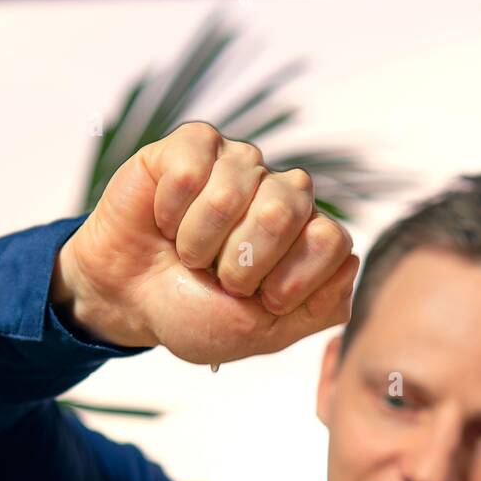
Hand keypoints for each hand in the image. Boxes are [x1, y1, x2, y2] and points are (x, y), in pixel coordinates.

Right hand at [50, 120, 358, 361]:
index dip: (293, 279)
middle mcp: (280, 194)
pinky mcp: (193, 146)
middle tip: (220, 277)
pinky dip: (169, 211)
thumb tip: (352, 261)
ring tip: (187, 254)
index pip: (330, 240)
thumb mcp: (264, 334)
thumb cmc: (196, 314)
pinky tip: (164, 222)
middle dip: (242, 259)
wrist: (128, 301)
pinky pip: (190, 171)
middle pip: (286, 208)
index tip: (262, 300)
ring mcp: (239, 166)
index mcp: (306, 237)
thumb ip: (321, 309)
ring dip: (199, 241)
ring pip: (233, 191)